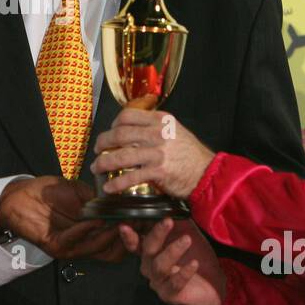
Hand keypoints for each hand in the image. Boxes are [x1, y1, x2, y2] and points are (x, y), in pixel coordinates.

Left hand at [0, 176, 125, 261]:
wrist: (20, 195)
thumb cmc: (49, 194)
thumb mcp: (81, 193)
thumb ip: (100, 201)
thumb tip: (124, 202)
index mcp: (94, 232)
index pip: (120, 242)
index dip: (135, 233)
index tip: (146, 220)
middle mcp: (85, 243)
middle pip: (114, 252)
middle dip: (127, 238)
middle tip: (135, 223)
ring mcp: (71, 247)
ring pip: (97, 250)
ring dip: (109, 236)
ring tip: (118, 222)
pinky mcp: (56, 246)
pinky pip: (74, 242)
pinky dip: (85, 231)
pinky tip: (93, 220)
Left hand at [91, 104, 215, 198]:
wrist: (207, 173)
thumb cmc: (190, 154)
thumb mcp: (174, 130)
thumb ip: (154, 127)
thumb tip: (128, 130)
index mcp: (160, 120)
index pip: (128, 115)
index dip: (113, 124)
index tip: (109, 133)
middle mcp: (158, 133)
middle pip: (119, 134)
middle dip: (102, 143)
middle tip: (97, 150)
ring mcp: (158, 152)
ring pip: (121, 155)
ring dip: (103, 163)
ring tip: (97, 168)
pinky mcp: (158, 171)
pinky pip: (130, 177)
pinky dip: (116, 183)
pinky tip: (109, 188)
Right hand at [120, 218, 226, 304]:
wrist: (215, 282)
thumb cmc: (197, 254)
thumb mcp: (186, 233)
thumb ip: (175, 221)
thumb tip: (168, 202)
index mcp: (150, 252)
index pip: (135, 243)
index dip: (128, 236)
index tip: (124, 225)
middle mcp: (150, 267)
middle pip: (147, 250)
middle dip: (157, 234)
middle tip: (168, 221)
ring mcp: (159, 282)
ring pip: (160, 266)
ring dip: (172, 251)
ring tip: (187, 240)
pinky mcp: (170, 295)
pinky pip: (174, 284)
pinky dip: (184, 273)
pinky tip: (194, 263)